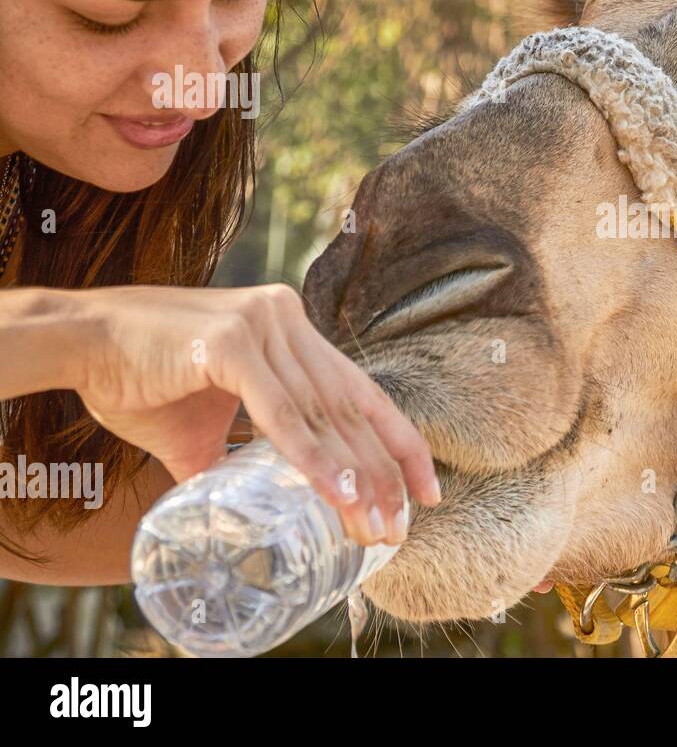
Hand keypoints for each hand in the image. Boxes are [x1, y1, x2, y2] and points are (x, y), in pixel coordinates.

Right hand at [67, 283, 439, 546]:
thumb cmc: (139, 376)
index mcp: (293, 331)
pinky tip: (338, 492)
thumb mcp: (203, 425)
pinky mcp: (233, 342)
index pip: (362, 393)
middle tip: (396, 529)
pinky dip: (311, 456)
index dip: (399, 443)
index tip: (426, 491)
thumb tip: (250, 509)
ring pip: (323, 413)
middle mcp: (288, 320)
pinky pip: (281, 413)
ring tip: (372, 525)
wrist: (77, 343)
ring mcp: (265, 325)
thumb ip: (234, 459)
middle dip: (381, 474)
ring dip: (353, 475)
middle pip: (351, 408)